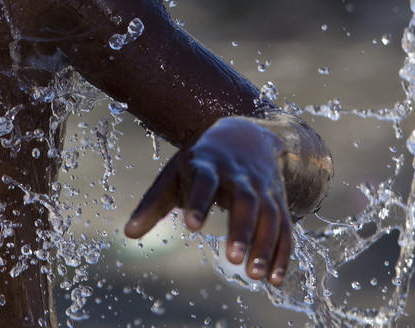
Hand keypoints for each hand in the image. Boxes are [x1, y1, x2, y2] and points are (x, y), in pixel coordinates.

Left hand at [124, 117, 293, 284]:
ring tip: (254, 275)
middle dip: (240, 229)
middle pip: (245, 201)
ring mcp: (263, 188)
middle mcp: (240, 176)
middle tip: (230, 258)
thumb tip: (128, 233)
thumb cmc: (200, 162)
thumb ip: (152, 204)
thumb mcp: (174, 175)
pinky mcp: (279, 201)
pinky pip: (286, 228)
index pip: (204, 182)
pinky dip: (283, 253)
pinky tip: (275, 279)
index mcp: (209, 165)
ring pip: (270, 216)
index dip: (198, 201)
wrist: (245, 134)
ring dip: (265, 246)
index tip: (191, 225)